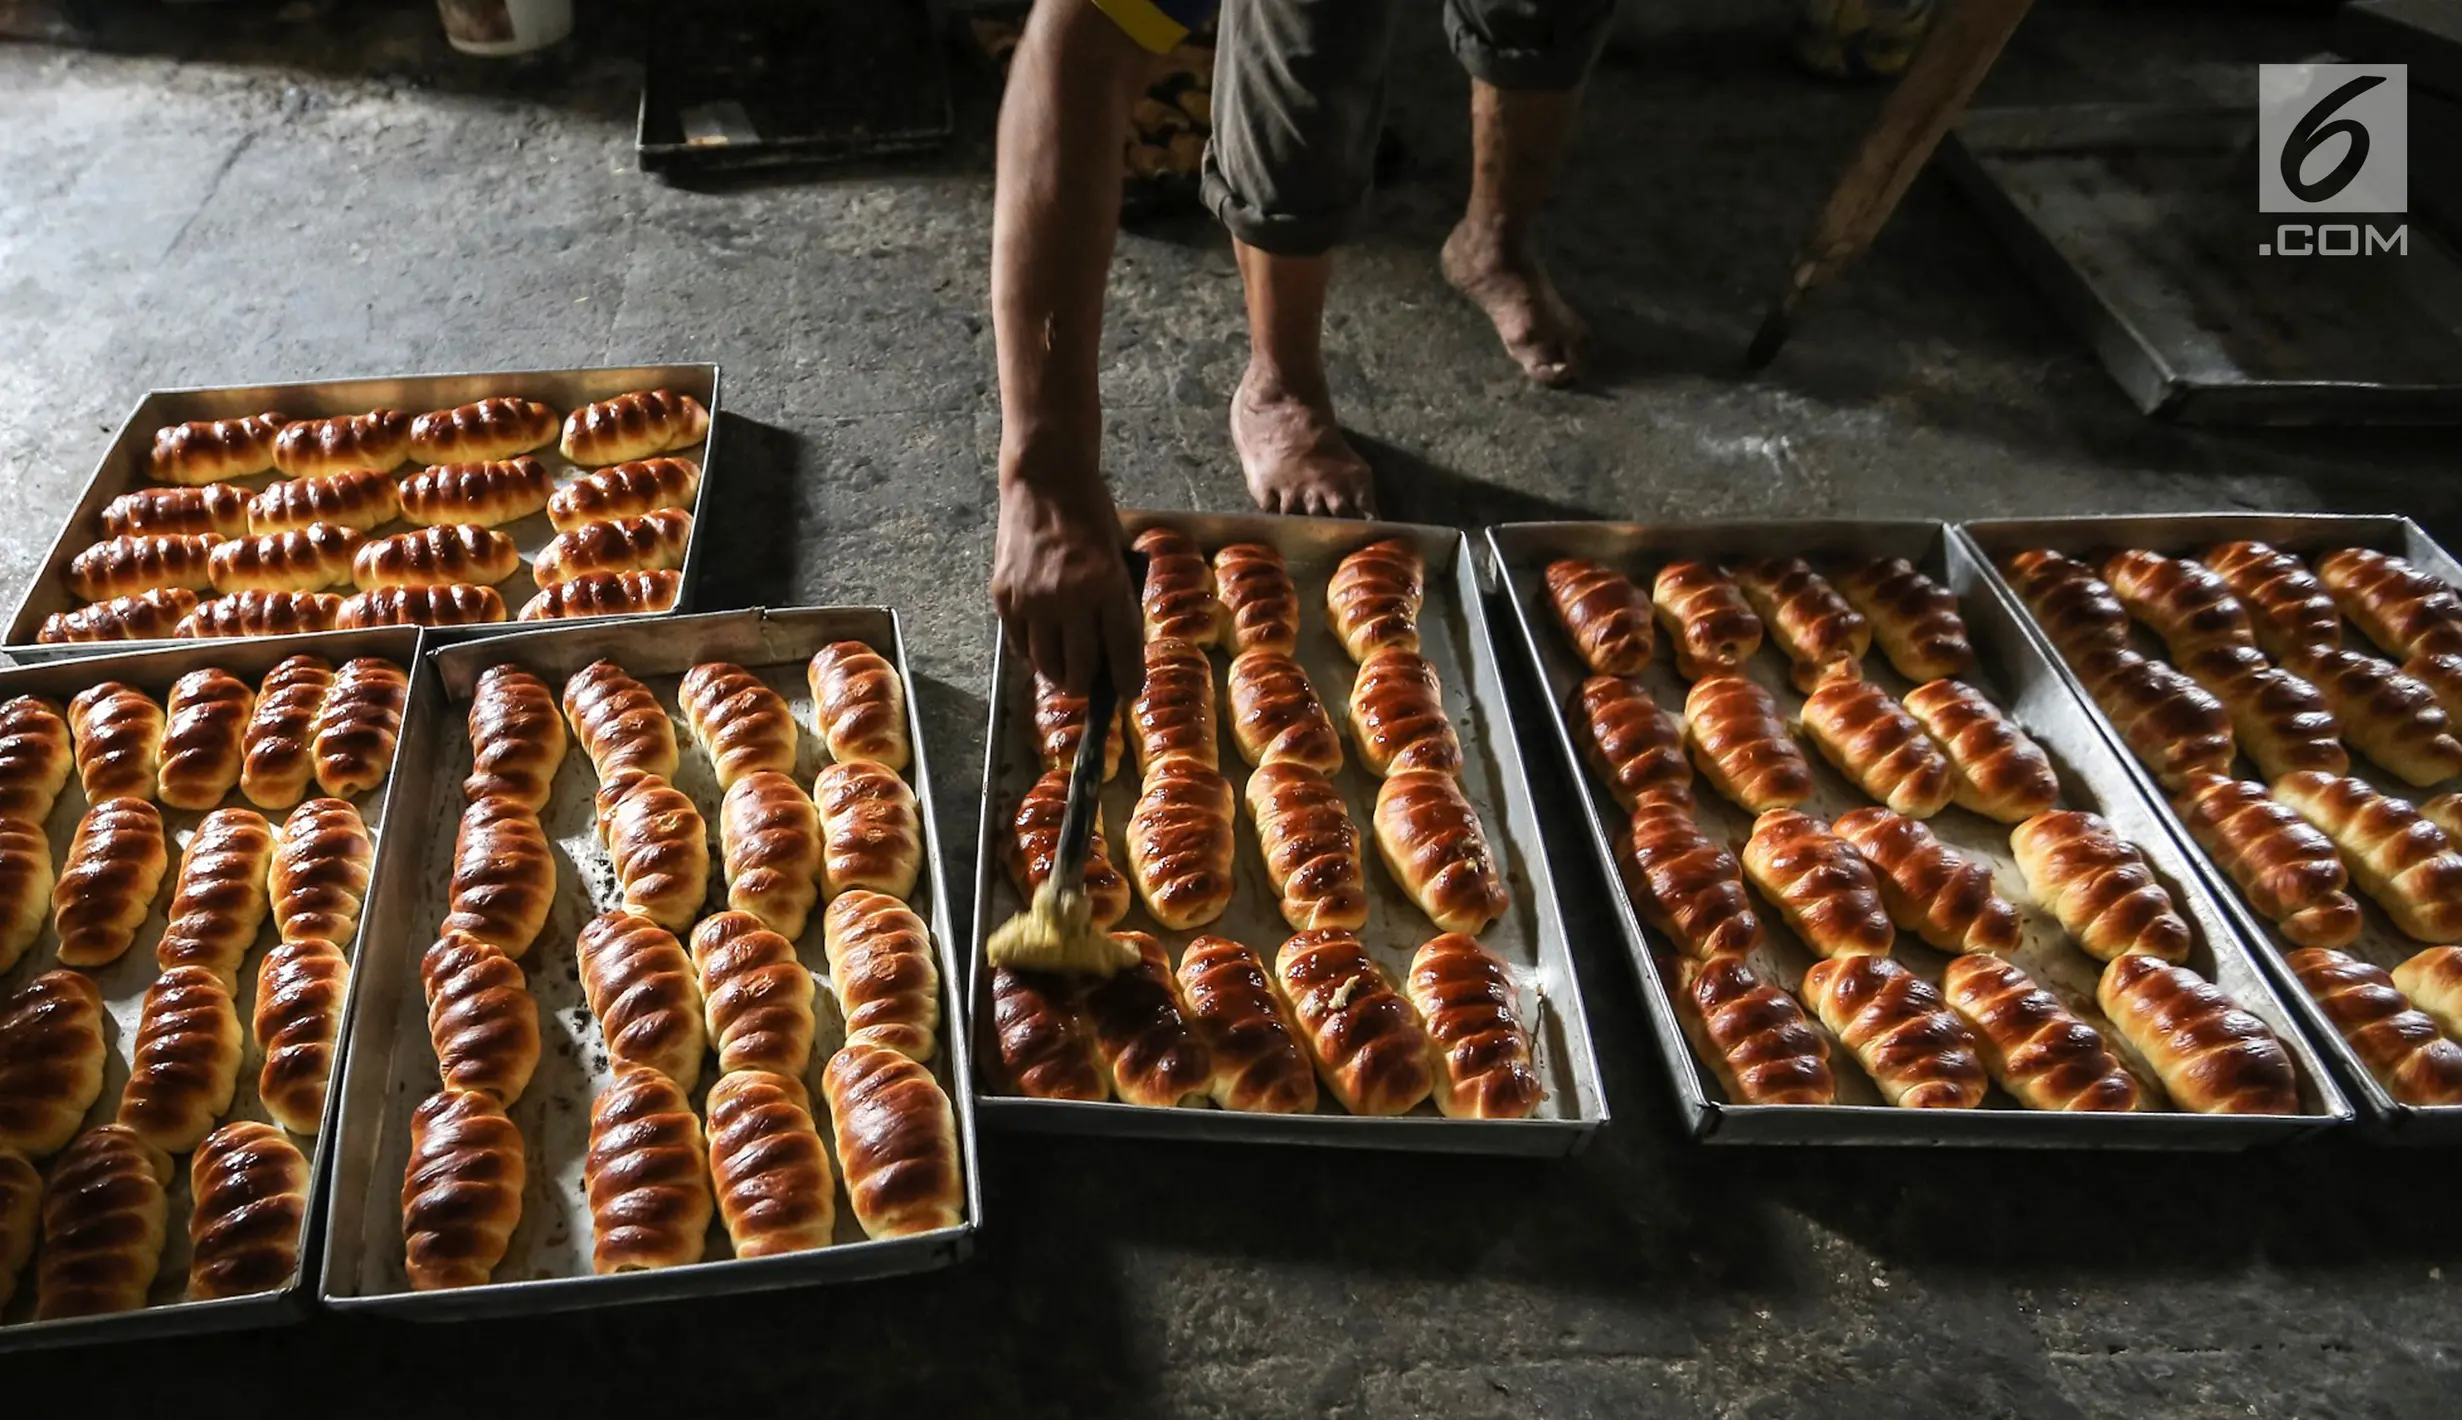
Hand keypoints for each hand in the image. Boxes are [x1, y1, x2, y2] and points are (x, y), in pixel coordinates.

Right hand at [991, 465, 1142, 697]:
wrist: (1045, 481)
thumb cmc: (1090, 515)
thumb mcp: (1117, 557)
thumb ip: (1115, 600)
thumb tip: (1113, 649)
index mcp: (1107, 586)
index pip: (1120, 652)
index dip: (1126, 680)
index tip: (1126, 690)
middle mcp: (1069, 598)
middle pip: (1078, 668)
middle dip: (1087, 684)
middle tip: (1089, 684)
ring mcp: (1032, 599)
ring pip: (1044, 664)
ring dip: (1057, 674)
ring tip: (1064, 672)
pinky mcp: (1004, 595)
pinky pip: (1017, 644)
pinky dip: (1030, 654)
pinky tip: (1040, 649)